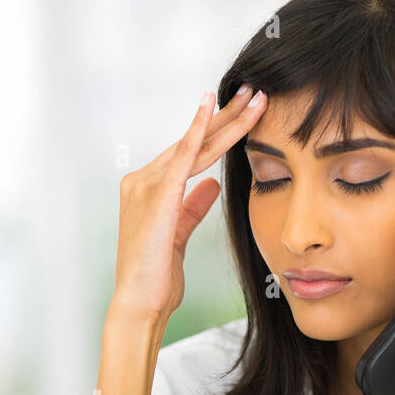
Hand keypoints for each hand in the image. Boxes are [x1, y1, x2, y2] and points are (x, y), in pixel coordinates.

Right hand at [110, 85, 267, 324]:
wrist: (140, 304)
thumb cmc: (156, 278)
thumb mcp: (180, 235)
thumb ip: (193, 205)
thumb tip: (212, 183)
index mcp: (148, 190)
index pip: (190, 153)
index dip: (218, 131)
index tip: (245, 113)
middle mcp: (143, 180)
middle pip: (193, 141)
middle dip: (226, 116)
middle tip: (254, 91)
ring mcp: (146, 185)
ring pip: (195, 144)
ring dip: (227, 120)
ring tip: (254, 98)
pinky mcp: (157, 195)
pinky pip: (182, 156)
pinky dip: (197, 129)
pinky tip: (211, 106)